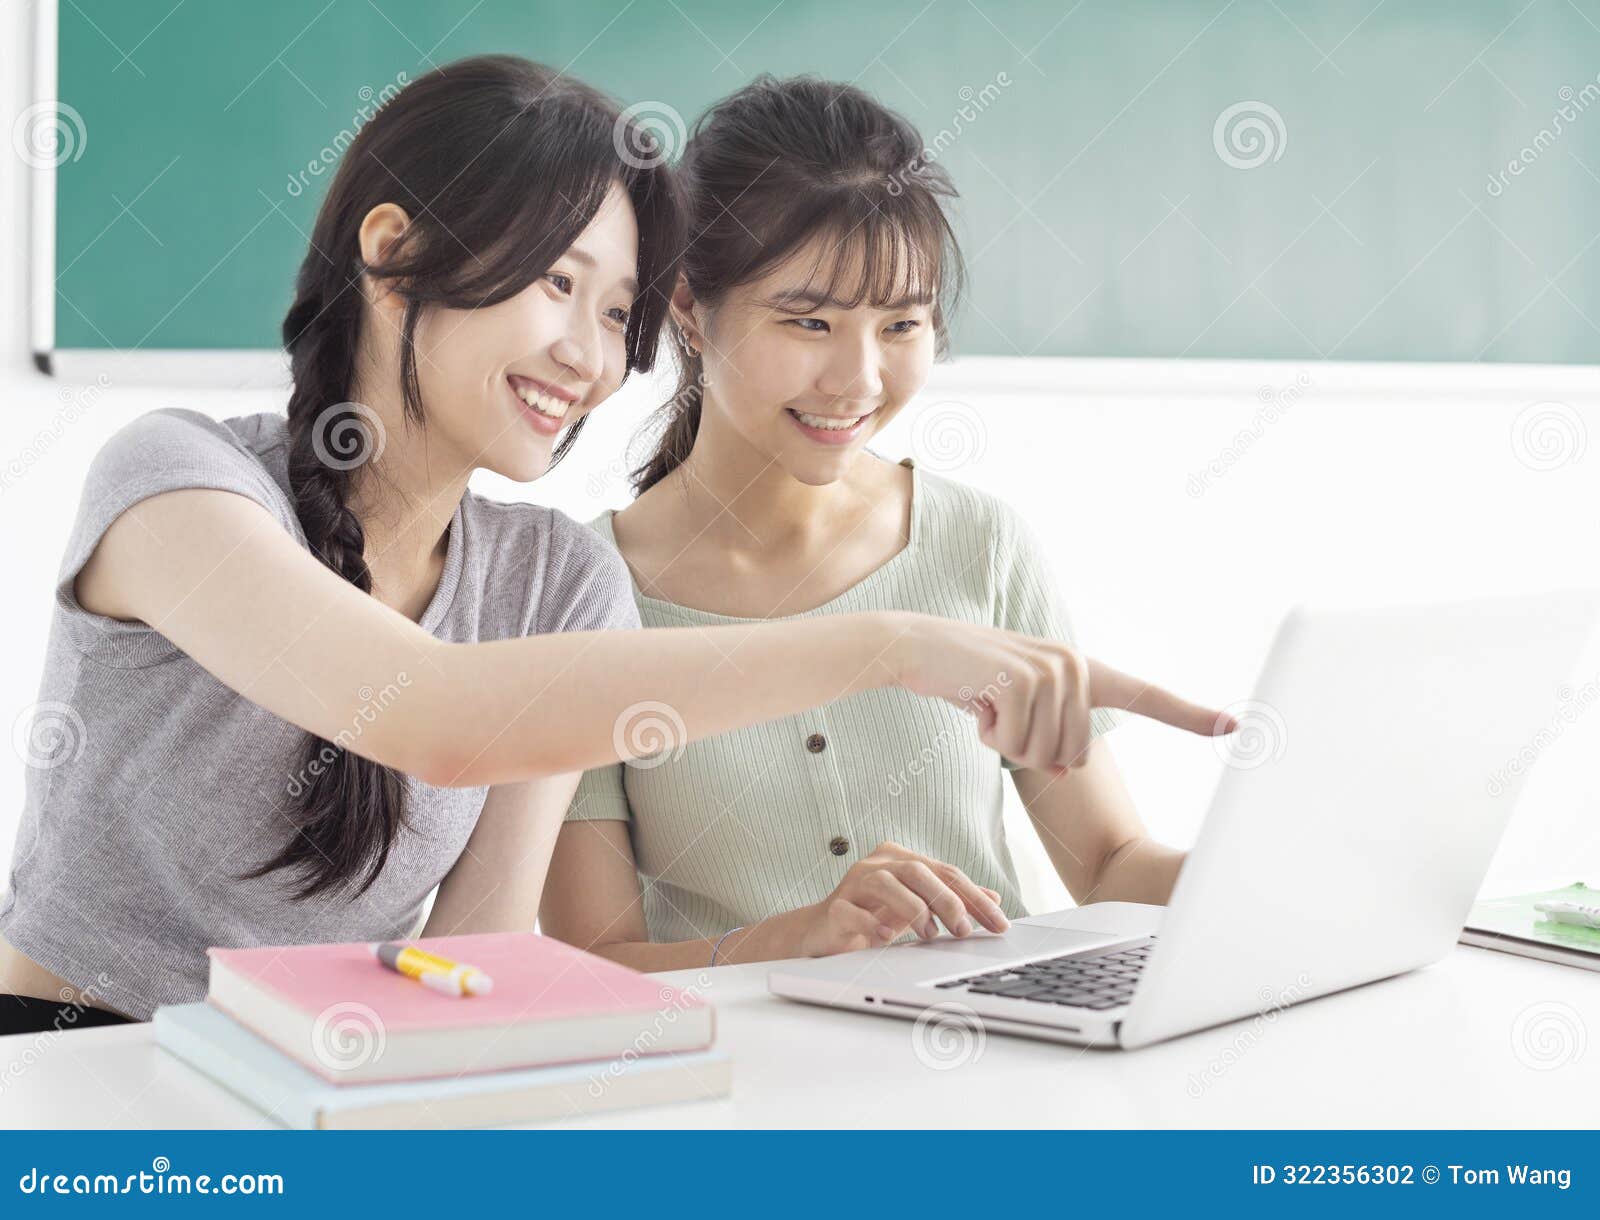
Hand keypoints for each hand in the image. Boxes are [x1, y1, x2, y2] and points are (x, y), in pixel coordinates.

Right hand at [794, 841, 1010, 957]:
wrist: (826, 932)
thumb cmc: (876, 915)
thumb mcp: (919, 906)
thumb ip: (953, 899)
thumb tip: (994, 898)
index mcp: (901, 858)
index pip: (946, 872)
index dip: (975, 898)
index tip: (1000, 924)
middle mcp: (877, 864)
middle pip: (919, 872)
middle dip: (947, 900)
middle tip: (965, 930)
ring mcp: (853, 883)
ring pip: (885, 883)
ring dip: (913, 909)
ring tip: (930, 935)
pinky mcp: (834, 907)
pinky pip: (853, 911)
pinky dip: (873, 924)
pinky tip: (889, 937)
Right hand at [884, 612, 1237, 772]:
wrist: (918, 645)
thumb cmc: (969, 679)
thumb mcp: (1019, 709)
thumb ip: (1054, 735)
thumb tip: (1070, 768)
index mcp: (1084, 669)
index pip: (1146, 694)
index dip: (1189, 714)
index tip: (1234, 725)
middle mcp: (1076, 666)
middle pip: (1074, 754)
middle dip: (1031, 751)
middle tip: (999, 712)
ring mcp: (1052, 671)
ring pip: (1044, 755)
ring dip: (1006, 743)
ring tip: (986, 703)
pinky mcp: (1022, 682)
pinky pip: (1014, 745)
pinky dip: (987, 735)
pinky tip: (973, 700)